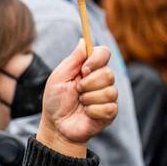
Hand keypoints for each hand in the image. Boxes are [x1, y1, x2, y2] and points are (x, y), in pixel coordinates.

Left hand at [38, 41, 117, 156]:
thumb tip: (83, 40)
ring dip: (88, 98)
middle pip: (108, 73)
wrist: (57, 125)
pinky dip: (93, 110)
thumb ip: (73, 59)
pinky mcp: (110, 112)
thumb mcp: (59, 77)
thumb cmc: (55, 100)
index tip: (84, 69)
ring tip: (80, 103)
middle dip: (88, 84)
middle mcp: (101, 81)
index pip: (104, 53)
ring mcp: (108, 97)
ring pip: (110, 91)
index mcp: (89, 69)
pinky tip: (86, 113)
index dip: (97, 59)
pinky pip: (109, 107)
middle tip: (77, 90)